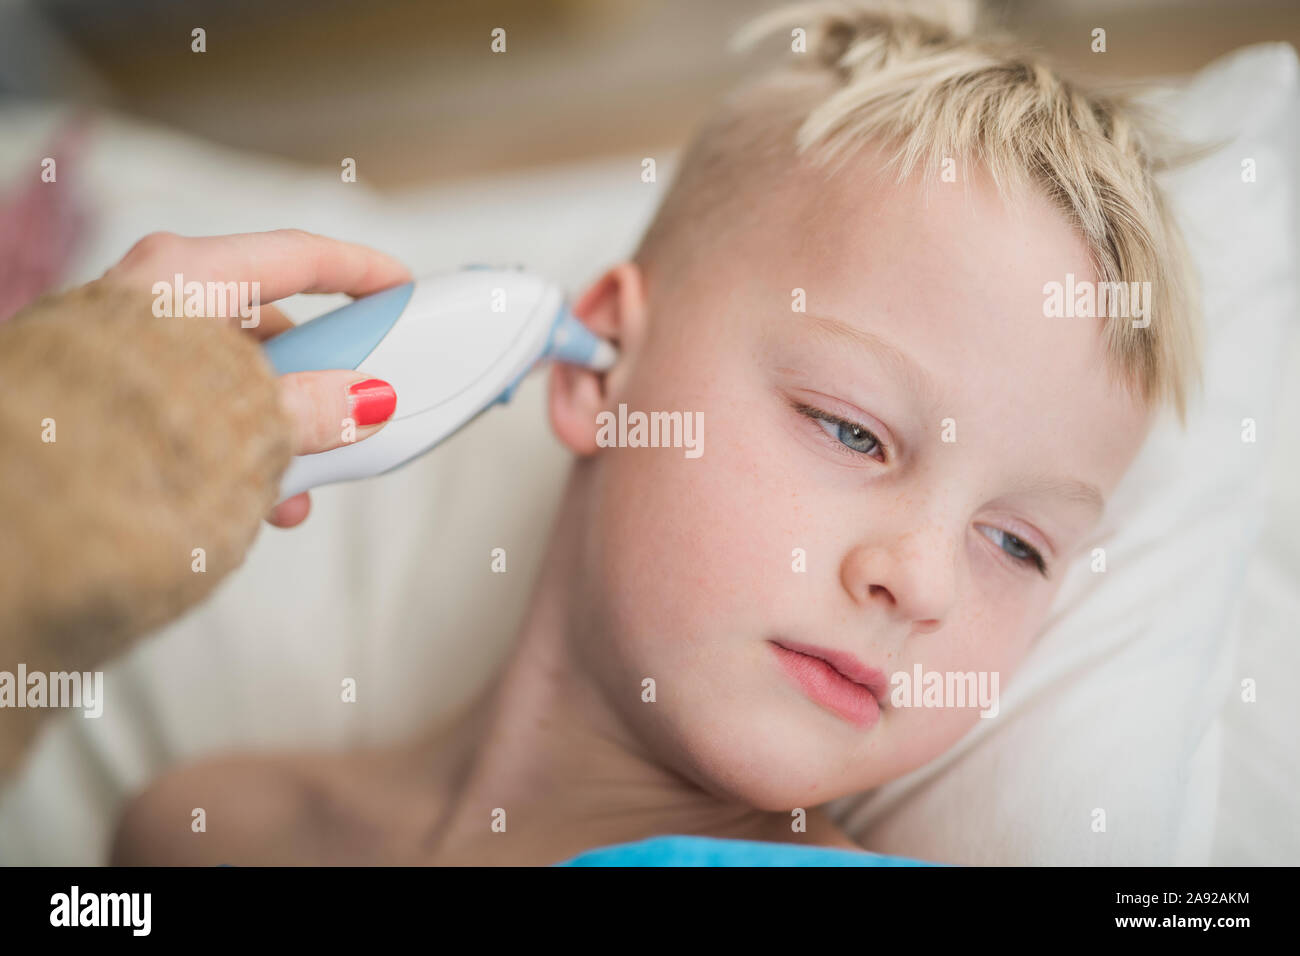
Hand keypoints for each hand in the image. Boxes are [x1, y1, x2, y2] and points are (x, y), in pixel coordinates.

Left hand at [99, 228, 409, 526]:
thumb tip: (362, 401)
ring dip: (274, 429)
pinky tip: (250, 498)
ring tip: (294, 488)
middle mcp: (149, 303)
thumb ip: (318, 407)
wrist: (22, 516)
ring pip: (228, 377)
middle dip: (315, 378)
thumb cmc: (113, 443)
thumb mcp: (251, 421)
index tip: (397, 285)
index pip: (295, 257)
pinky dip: (230, 447)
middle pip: (263, 324)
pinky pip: (192, 410)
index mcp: (184, 279)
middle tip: (352, 414)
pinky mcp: (106, 400)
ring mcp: (123, 351)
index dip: (359, 270)